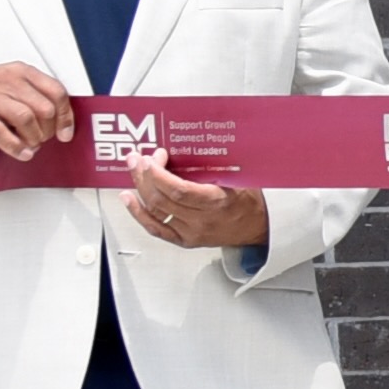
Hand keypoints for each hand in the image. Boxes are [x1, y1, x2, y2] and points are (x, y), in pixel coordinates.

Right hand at [0, 61, 75, 158]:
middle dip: (48, 129)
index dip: (65, 116)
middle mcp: (6, 80)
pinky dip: (14, 145)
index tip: (65, 132)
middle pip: (43, 108)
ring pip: (25, 118)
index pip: (56, 92)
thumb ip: (39, 96)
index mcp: (22, 71)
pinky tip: (22, 152)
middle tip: (43, 138)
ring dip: (33, 137)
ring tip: (31, 144)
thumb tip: (63, 121)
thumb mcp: (15, 84)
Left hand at [127, 150, 270, 252]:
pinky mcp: (184, 240)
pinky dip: (138, 213)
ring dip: (140, 188)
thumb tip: (184, 148)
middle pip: (162, 199)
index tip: (151, 158)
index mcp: (217, 202)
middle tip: (137, 159)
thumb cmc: (249, 201)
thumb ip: (211, 168)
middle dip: (144, 176)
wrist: (259, 227)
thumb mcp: (237, 179)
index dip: (159, 174)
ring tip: (133, 172)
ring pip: (155, 210)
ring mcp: (191, 232)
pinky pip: (155, 228)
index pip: (179, 190)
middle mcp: (202, 220)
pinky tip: (129, 199)